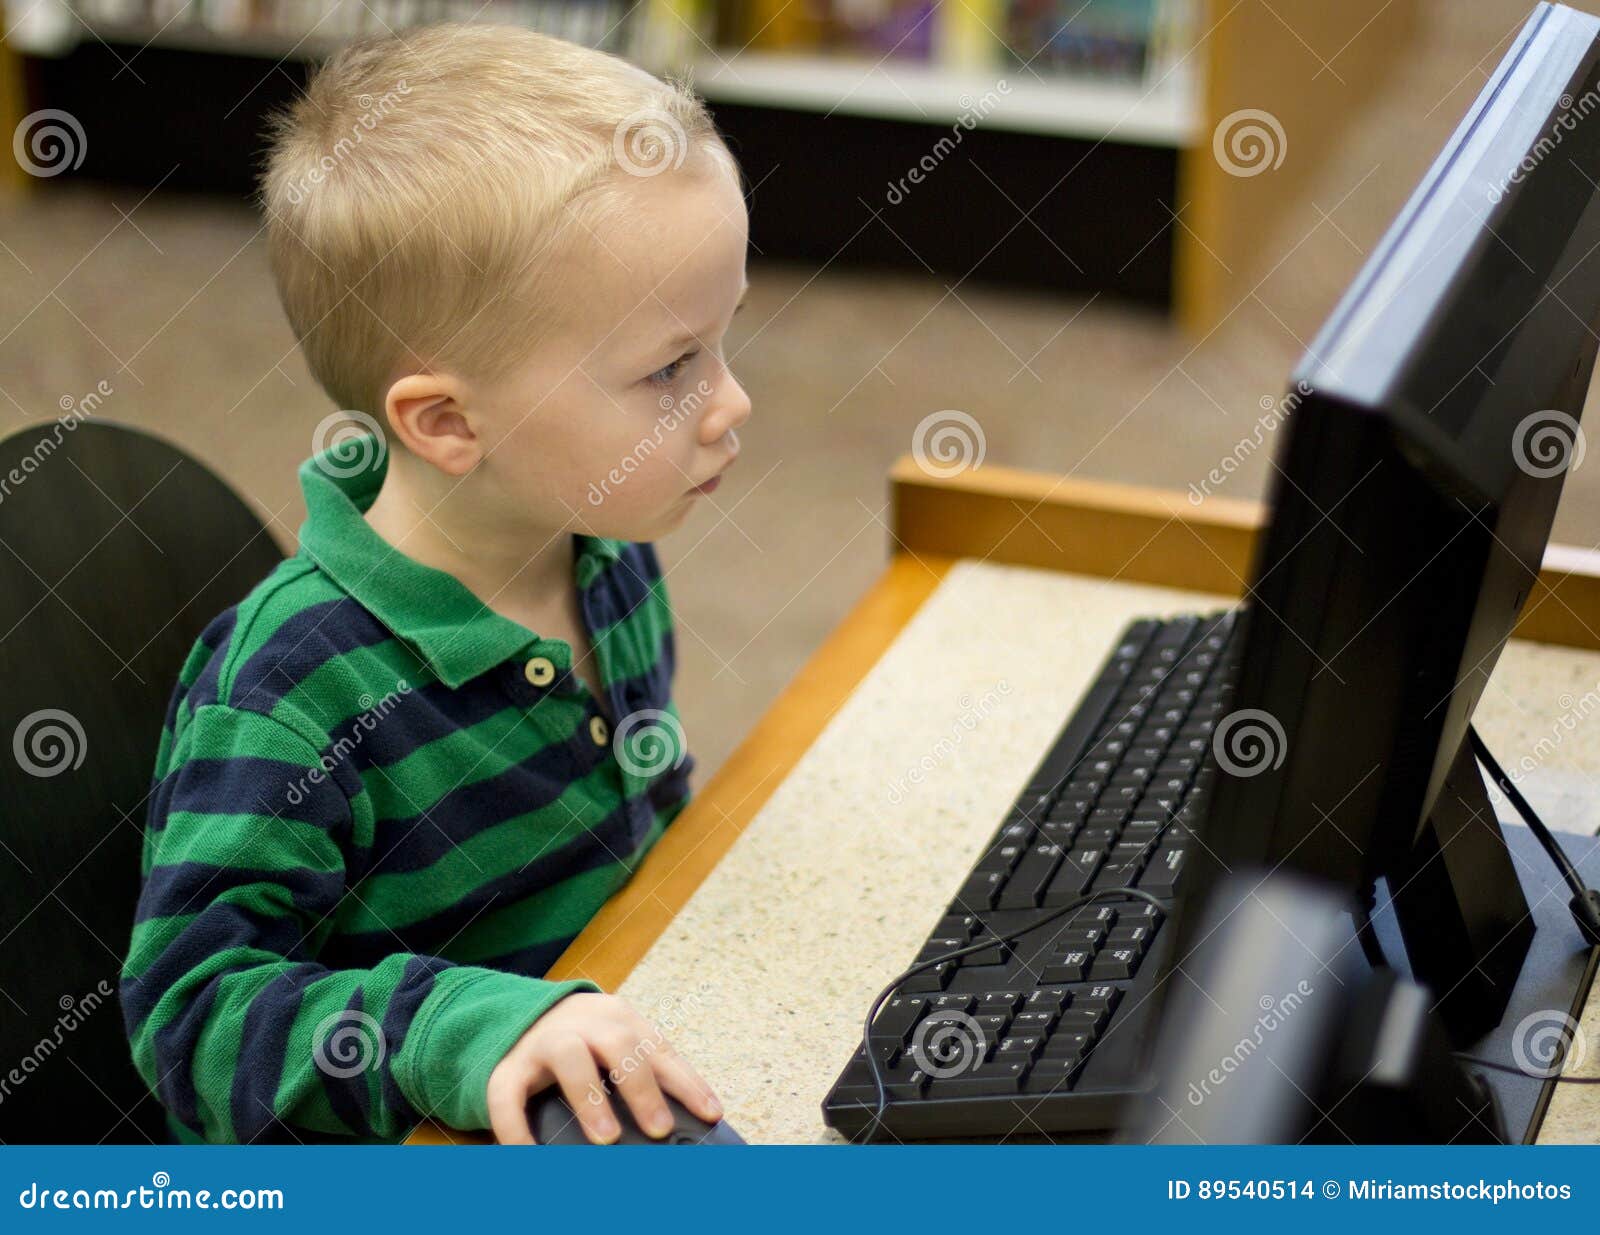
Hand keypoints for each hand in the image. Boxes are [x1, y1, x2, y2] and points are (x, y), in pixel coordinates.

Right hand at [486, 992, 722, 1143]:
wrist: (525, 1014)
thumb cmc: (587, 1040)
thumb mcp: (620, 1043)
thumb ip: (647, 1072)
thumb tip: (687, 1121)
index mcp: (620, 1020)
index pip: (660, 1050)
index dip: (687, 1082)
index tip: (711, 1114)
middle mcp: (585, 1024)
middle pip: (619, 1045)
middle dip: (642, 1088)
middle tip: (659, 1128)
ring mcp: (545, 1041)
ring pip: (570, 1057)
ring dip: (591, 1098)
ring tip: (607, 1138)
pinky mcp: (509, 1065)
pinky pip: (507, 1094)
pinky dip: (517, 1127)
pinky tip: (530, 1155)